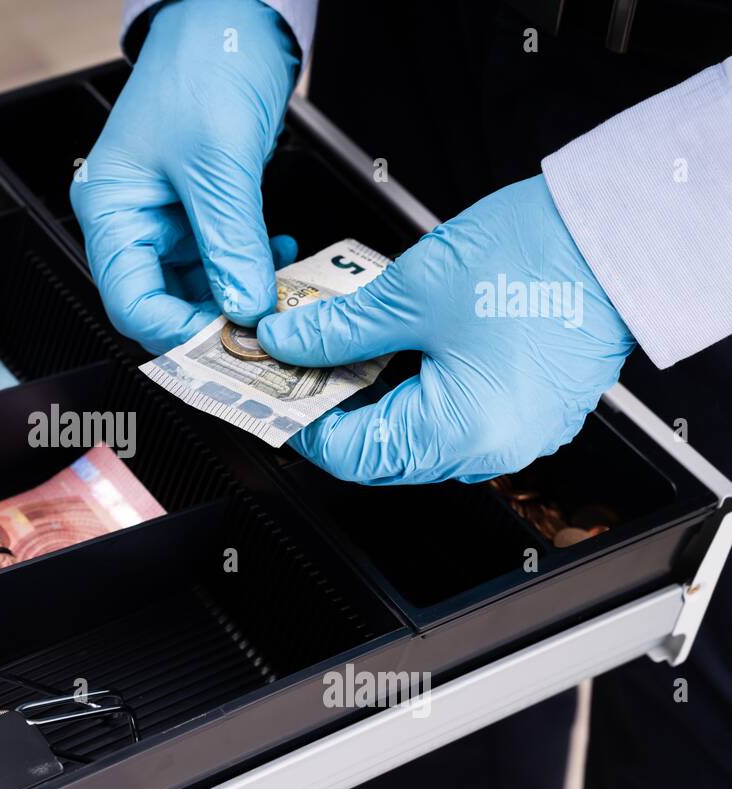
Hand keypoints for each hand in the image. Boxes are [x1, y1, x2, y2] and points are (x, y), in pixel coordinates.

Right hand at [70, 0, 299, 353]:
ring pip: (200, 287)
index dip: (175, 331)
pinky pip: (225, 260)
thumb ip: (230, 243)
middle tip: (259, 334)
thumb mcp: (218, 162)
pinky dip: (253, 269)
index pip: (129, 301)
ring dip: (239, 297)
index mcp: (110, 210)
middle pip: (164, 302)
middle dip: (213, 320)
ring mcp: (170, 218)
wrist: (233, 13)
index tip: (224, 342)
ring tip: (278, 298)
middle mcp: (134, 220)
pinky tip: (280, 262)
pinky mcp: (204, 210)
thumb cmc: (203, 63)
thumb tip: (244, 309)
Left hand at [259, 175, 634, 483]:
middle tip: (299, 361)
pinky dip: (413, 384)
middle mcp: (490, 447)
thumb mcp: (410, 294)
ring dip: (372, 392)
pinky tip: (391, 345)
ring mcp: (514, 429)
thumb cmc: (537, 260)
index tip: (274, 387)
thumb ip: (336, 329)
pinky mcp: (527, 405)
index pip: (350, 454)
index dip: (301, 419)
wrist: (618, 230)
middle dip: (334, 403)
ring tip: (341, 346)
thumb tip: (286, 342)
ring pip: (414, 429)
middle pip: (381, 447)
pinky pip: (452, 410)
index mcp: (459, 433)